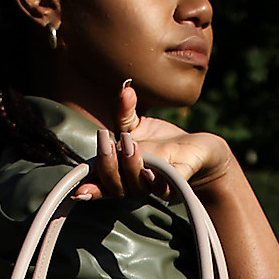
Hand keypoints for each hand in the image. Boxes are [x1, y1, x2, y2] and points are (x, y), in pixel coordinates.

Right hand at [73, 82, 233, 202]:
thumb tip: (124, 88)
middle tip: (108, 142)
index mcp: (120, 174)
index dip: (88, 186)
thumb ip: (125, 113)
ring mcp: (155, 187)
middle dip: (109, 165)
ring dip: (130, 165)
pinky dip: (156, 180)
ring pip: (136, 186)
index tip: (78, 190)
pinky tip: (151, 170)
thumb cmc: (163, 141)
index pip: (100, 182)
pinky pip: (165, 187)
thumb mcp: (138, 127)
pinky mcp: (177, 184)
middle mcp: (135, 185)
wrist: (199, 150)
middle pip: (115, 186)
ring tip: (130, 142)